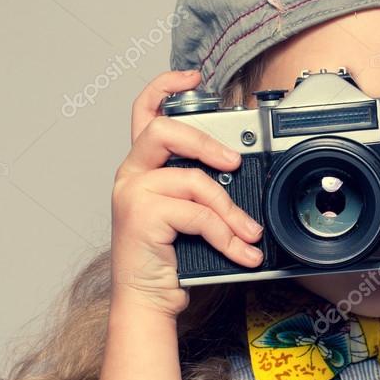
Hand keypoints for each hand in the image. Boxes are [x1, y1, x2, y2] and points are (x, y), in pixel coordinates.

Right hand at [111, 69, 263, 318]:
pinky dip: (225, 234)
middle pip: (164, 131)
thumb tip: (241, 176)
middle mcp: (130, 175)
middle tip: (235, 161)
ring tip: (250, 233)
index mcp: (141, 168)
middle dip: (206, 142)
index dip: (165, 87)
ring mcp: (132, 194)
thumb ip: (202, 190)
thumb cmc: (169, 260)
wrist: (147, 301)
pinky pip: (196, 213)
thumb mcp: (187, 216)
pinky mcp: (140, 216)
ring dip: (230, 209)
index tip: (192, 77)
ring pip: (192, 180)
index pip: (144, 113)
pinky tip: (240, 252)